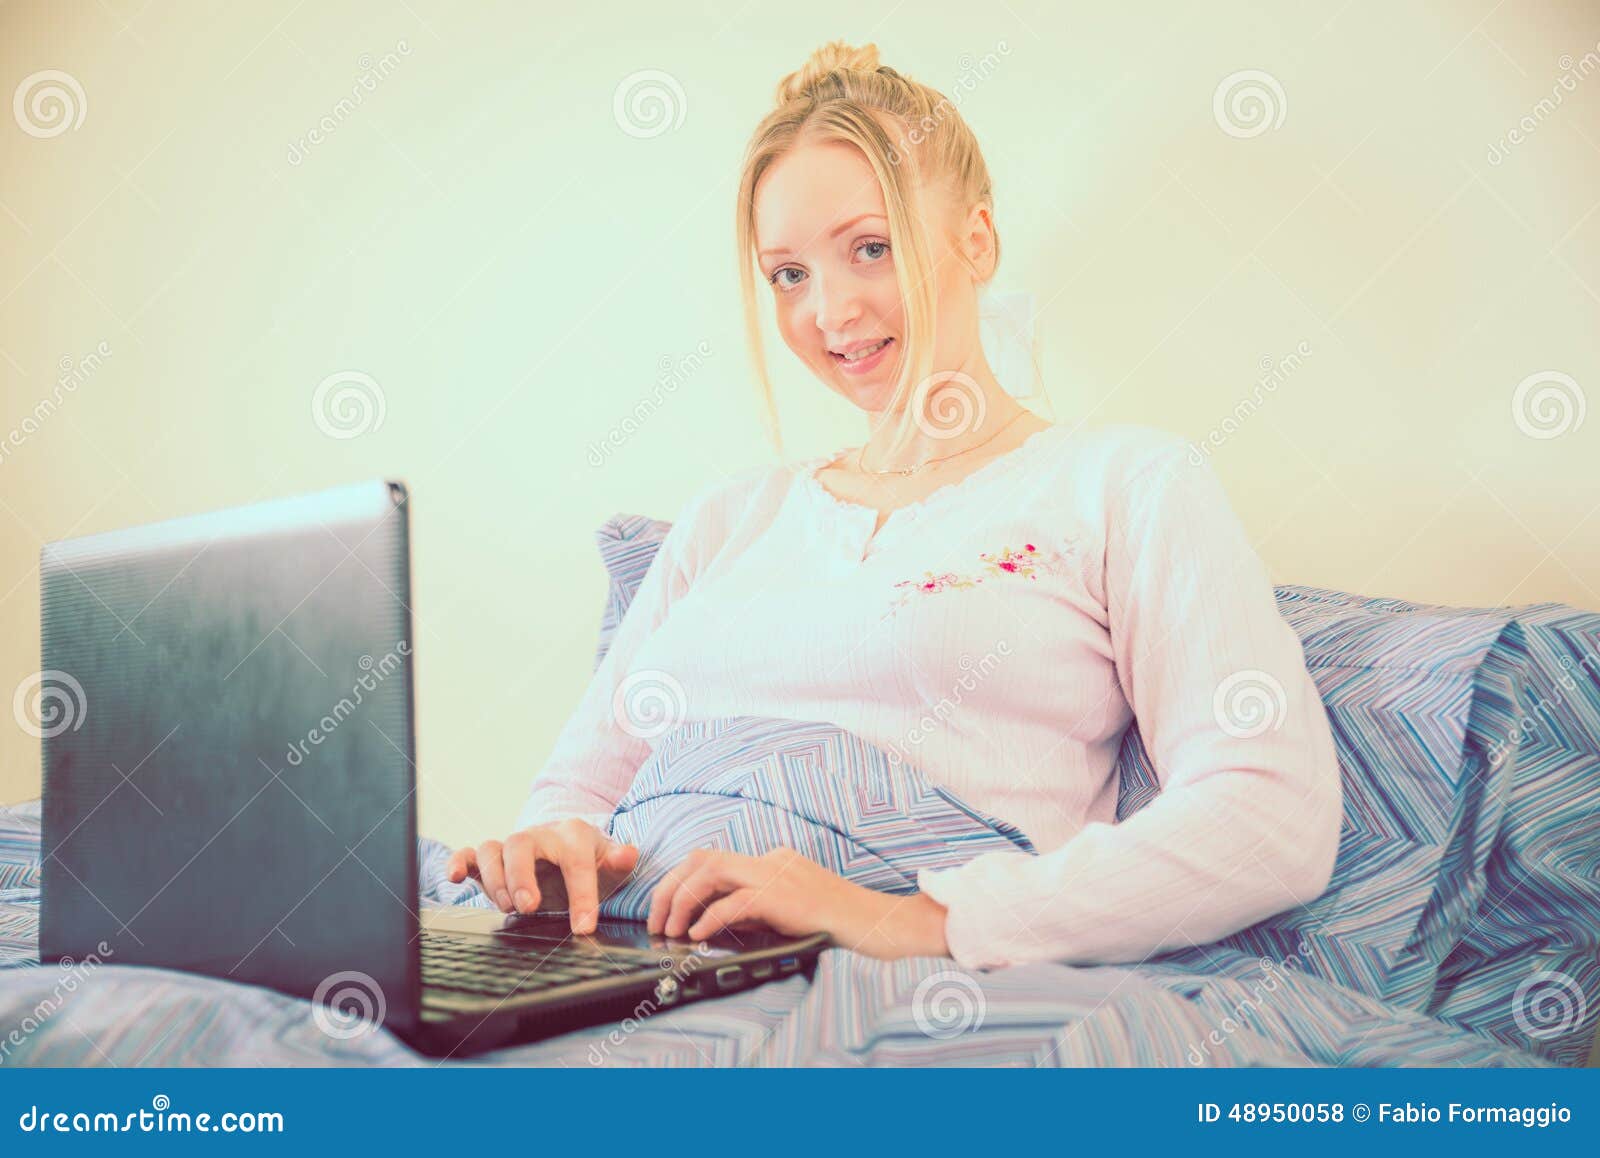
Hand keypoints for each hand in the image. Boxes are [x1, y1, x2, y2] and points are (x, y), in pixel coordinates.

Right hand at [446, 818, 638, 933]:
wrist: (570, 852)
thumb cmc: (591, 862)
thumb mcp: (611, 864)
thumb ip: (619, 861)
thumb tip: (627, 854)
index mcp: (573, 835)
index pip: (575, 860)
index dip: (581, 893)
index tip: (583, 926)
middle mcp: (539, 836)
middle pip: (521, 844)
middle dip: (522, 876)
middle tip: (529, 907)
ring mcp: (513, 847)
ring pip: (493, 849)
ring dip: (495, 878)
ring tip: (507, 907)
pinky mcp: (492, 859)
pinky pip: (469, 853)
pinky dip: (458, 862)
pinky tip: (453, 878)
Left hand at [645, 846, 951, 959]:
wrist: (885, 926)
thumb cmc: (844, 925)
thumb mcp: (791, 914)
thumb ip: (757, 911)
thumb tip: (713, 922)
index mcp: (774, 861)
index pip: (712, 860)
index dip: (680, 884)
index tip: (664, 911)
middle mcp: (772, 860)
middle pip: (703, 858)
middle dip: (669, 888)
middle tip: (655, 921)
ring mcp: (779, 874)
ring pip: (710, 871)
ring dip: (681, 900)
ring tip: (669, 930)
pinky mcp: (786, 896)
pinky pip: (734, 901)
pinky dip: (708, 918)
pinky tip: (697, 937)